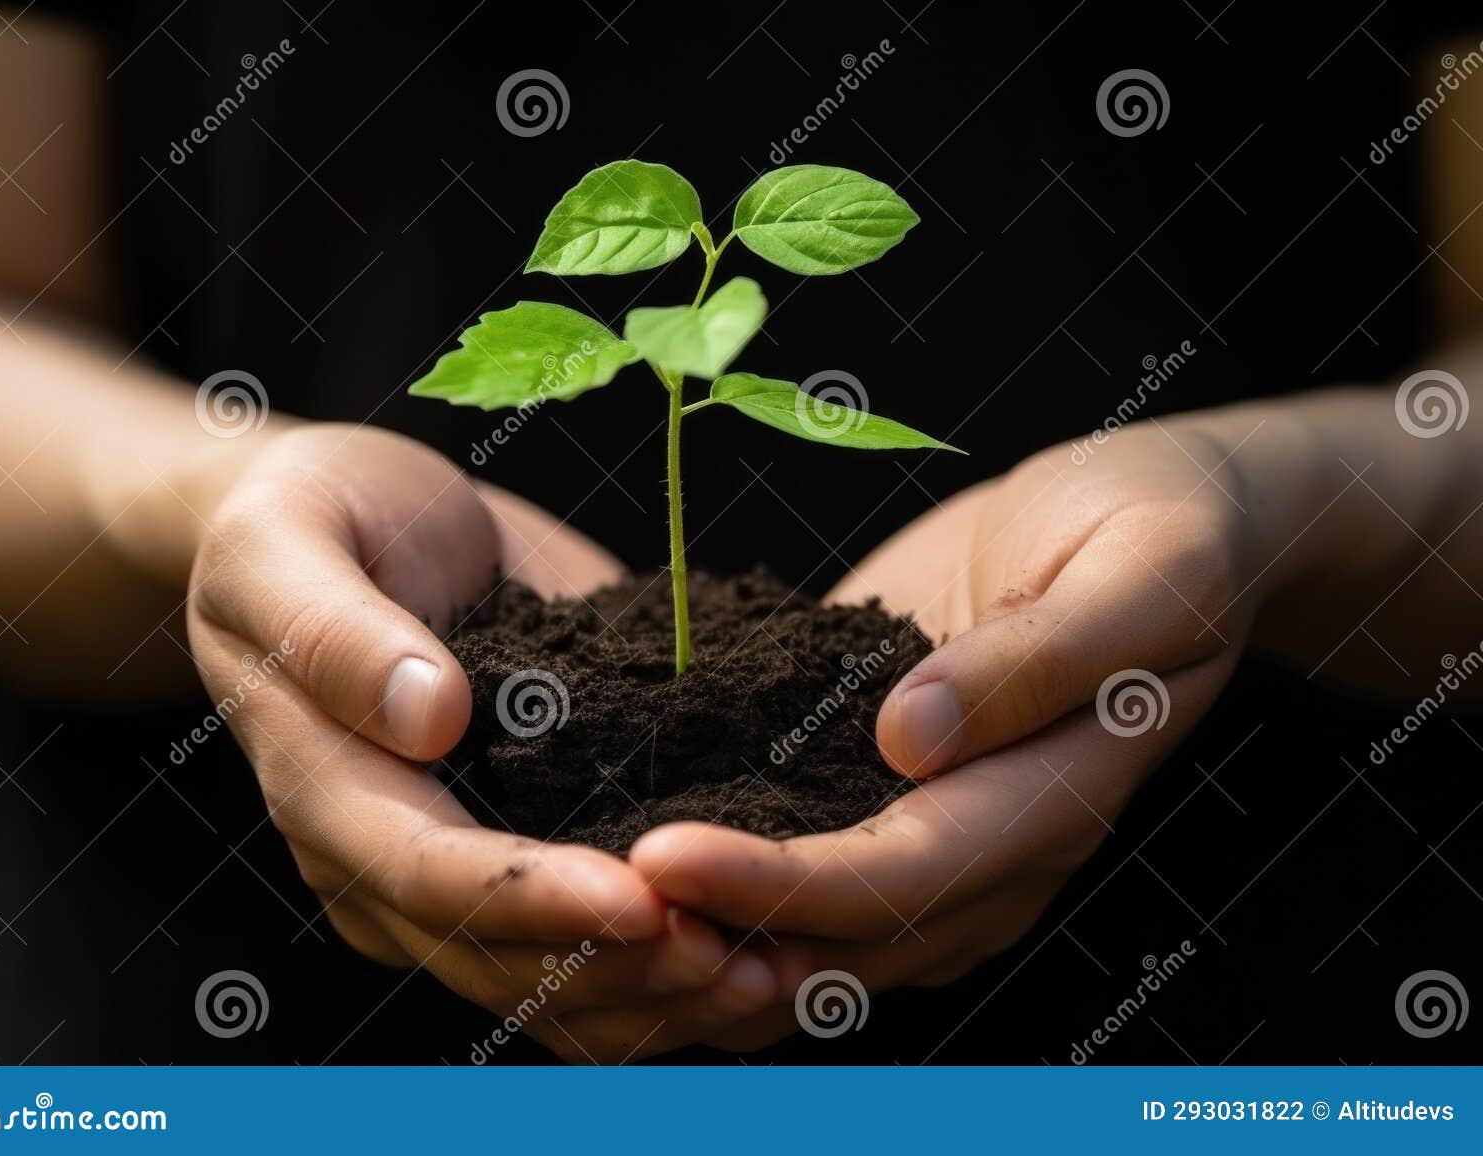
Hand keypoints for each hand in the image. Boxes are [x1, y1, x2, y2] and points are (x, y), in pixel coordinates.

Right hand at [186, 423, 776, 1060]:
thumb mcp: (286, 542)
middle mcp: (387, 861)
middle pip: (498, 958)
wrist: (360, 521)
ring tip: (773, 972)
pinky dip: (672, 967)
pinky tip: (765, 952)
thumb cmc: (313, 516)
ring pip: (552, 985)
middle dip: (620, 970)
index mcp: (326, 790)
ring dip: (660, 994)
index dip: (531, 900)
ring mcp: (461, 870)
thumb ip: (337, 631)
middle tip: (742, 958)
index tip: (640, 900)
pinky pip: (590, 948)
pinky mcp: (530, 850)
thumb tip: (428, 716)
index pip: (425, 875)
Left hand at [629, 421, 1257, 1048]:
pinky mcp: (882, 792)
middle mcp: (988, 850)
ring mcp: (933, 832)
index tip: (662, 856)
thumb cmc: (1159, 532)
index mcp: (1051, 802)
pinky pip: (798, 859)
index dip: (782, 884)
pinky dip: (718, 878)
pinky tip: (618, 850)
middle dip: (712, 930)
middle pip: (840, 937)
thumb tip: (912, 738)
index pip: (902, 880)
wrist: (1153, 525)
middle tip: (581, 900)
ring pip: (810, 932)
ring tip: (580, 905)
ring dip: (702, 935)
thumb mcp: (1135, 575)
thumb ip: (1035, 660)